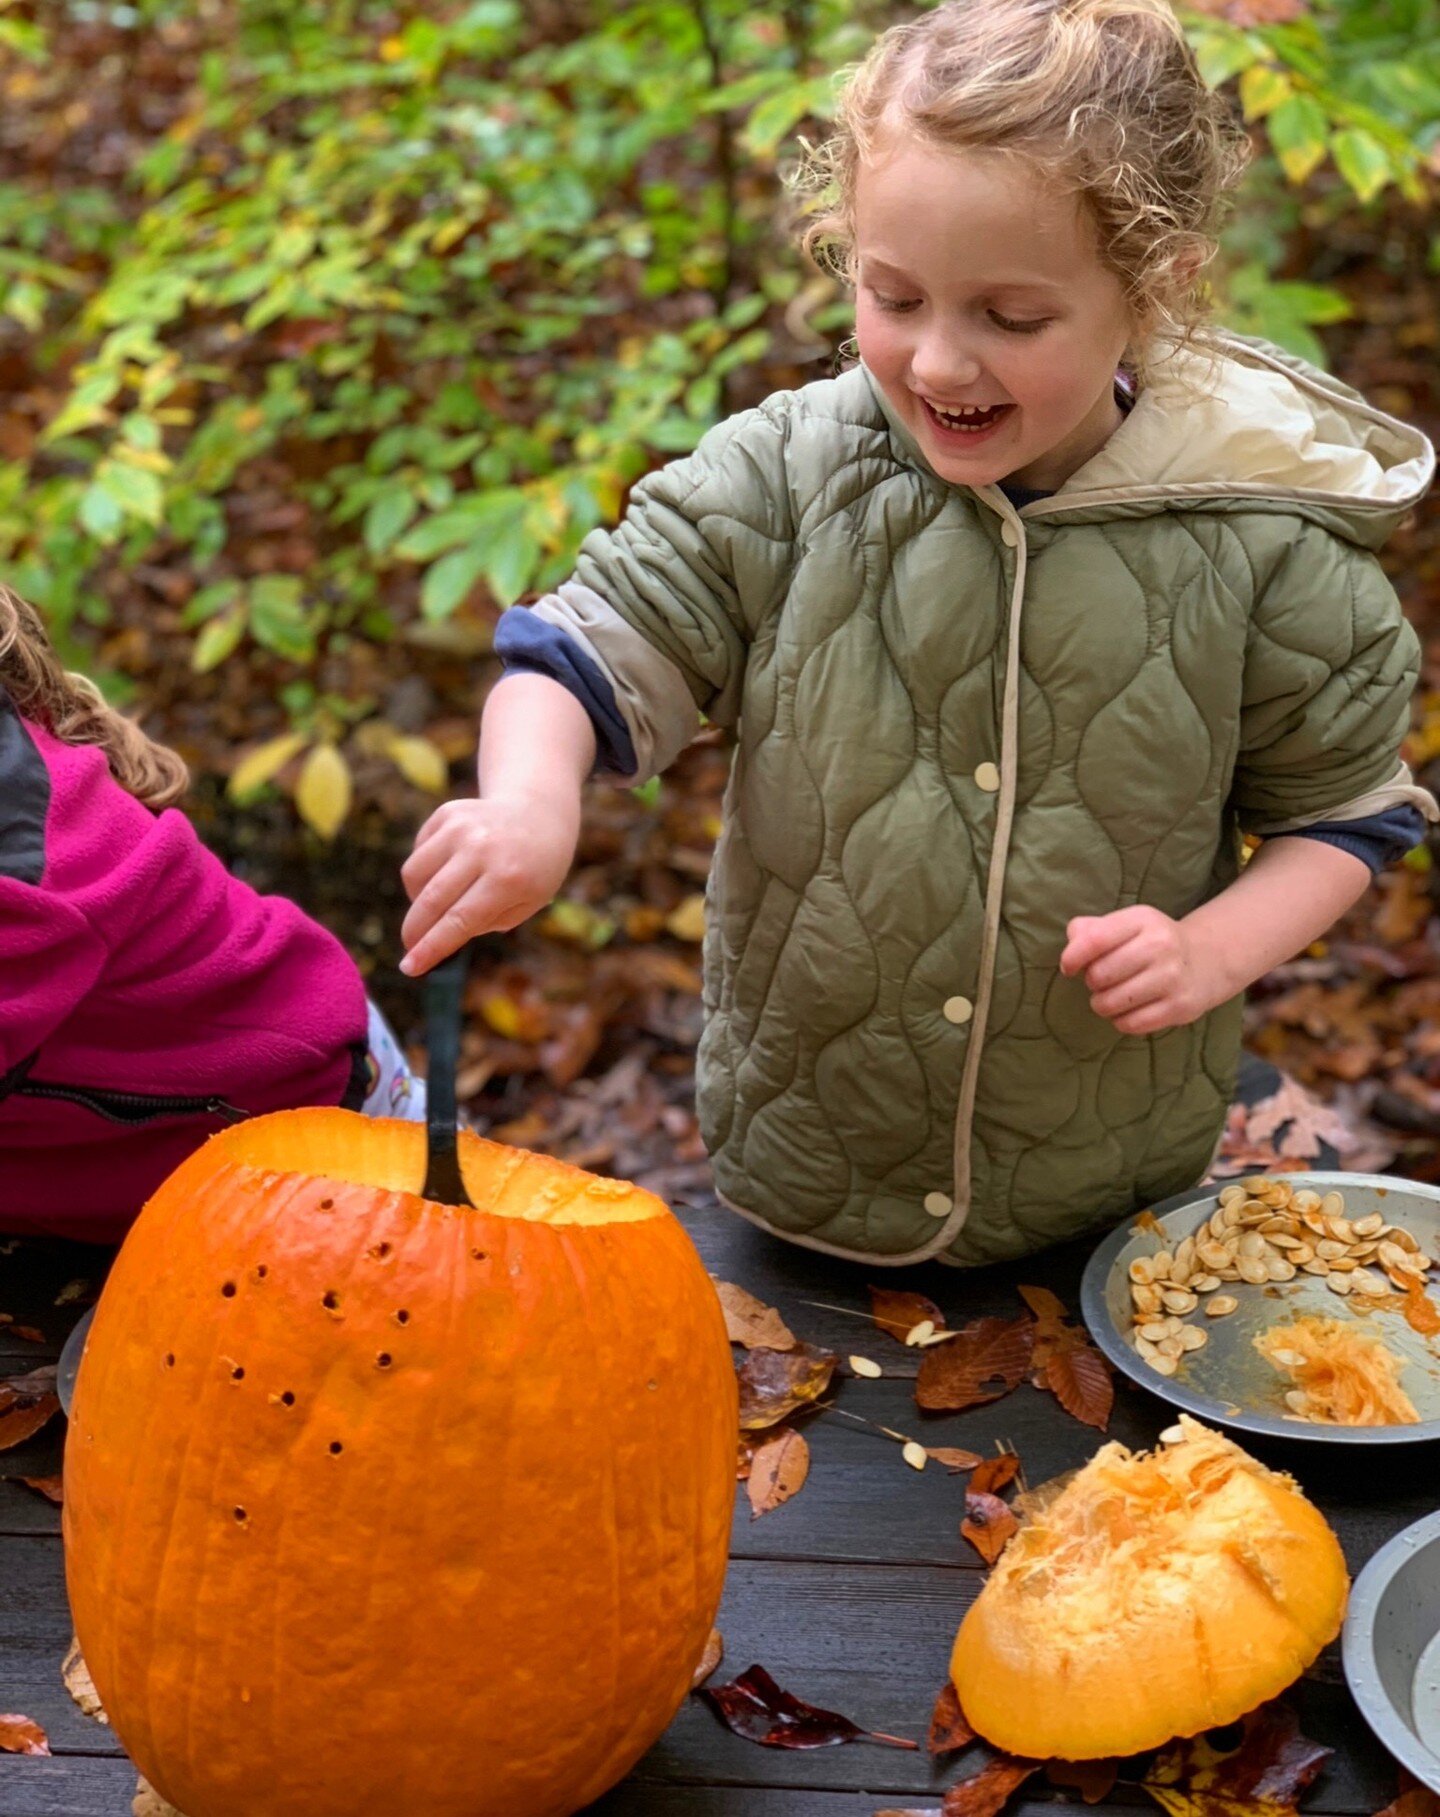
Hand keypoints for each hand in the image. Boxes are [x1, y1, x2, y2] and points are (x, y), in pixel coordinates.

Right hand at [399, 793, 579, 975]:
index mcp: (509, 877)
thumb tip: (439, 936)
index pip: (460, 920)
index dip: (432, 947)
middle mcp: (482, 848)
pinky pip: (418, 852)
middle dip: (414, 931)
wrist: (539, 813)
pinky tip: (446, 873)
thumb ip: (486, 923)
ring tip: (436, 907)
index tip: (410, 967)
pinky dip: (424, 872)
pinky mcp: (448, 813)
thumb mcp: (528, 904)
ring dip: (416, 900)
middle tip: (409, 948)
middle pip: (432, 899)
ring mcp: (462, 826)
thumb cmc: (535, 869)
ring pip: (414, 874)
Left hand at [1058, 906, 1227, 1035]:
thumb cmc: (1150, 942)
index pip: (1095, 939)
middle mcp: (1161, 946)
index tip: (1069, 967)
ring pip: (1111, 1003)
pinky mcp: (1180, 1007)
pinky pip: (1130, 1024)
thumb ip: (1091, 929)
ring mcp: (1173, 978)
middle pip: (1099, 975)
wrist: (1206, 960)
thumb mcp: (1126, 925)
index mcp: (1142, 920)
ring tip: (1112, 996)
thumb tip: (1072, 944)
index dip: (1073, 957)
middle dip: (1091, 982)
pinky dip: (1120, 1020)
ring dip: (1102, 1004)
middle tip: (1101, 980)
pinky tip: (1128, 1009)